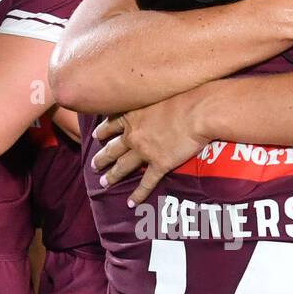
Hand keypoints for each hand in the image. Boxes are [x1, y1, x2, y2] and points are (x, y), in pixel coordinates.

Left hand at [91, 88, 207, 205]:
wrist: (199, 110)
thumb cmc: (185, 95)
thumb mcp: (159, 90)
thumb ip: (150, 98)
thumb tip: (151, 94)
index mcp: (132, 115)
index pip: (111, 124)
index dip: (102, 132)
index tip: (96, 136)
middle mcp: (133, 134)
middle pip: (112, 149)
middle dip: (101, 158)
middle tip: (93, 165)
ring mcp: (145, 151)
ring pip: (123, 167)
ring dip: (112, 176)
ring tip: (104, 183)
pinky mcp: (159, 164)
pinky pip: (146, 183)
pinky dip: (137, 194)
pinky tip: (131, 203)